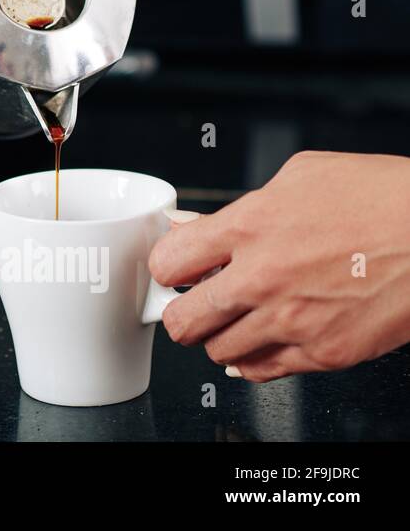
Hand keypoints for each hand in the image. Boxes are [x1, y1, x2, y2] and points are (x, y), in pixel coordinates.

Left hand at [149, 151, 409, 381]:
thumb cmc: (383, 198)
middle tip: (195, 303)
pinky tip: (262, 340)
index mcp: (250, 227)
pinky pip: (262, 372)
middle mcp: (263, 278)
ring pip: (218, 352)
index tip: (176, 270)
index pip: (167, 263)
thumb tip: (194, 223)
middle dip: (183, 312)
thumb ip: (239, 206)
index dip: (167, 268)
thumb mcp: (301, 177)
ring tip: (236, 319)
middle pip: (183, 321)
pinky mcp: (325, 352)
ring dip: (220, 337)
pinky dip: (253, 361)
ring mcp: (293, 321)